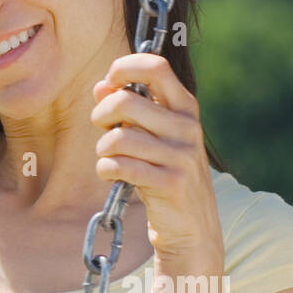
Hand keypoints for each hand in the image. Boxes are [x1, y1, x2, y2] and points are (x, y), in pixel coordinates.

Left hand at [91, 52, 222, 263]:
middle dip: (101, 114)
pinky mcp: (171, 182)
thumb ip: (128, 108)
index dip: (125, 67)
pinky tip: (111, 175)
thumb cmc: (163, 171)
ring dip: (103, 149)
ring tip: (109, 158)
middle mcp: (188, 127)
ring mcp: (182, 155)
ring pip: (118, 137)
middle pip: (125, 101)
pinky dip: (106, 170)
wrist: (191, 226)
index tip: (110, 81)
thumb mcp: (150, 136)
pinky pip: (119, 165)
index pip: (157, 67)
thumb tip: (101, 86)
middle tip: (102, 128)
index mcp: (185, 107)